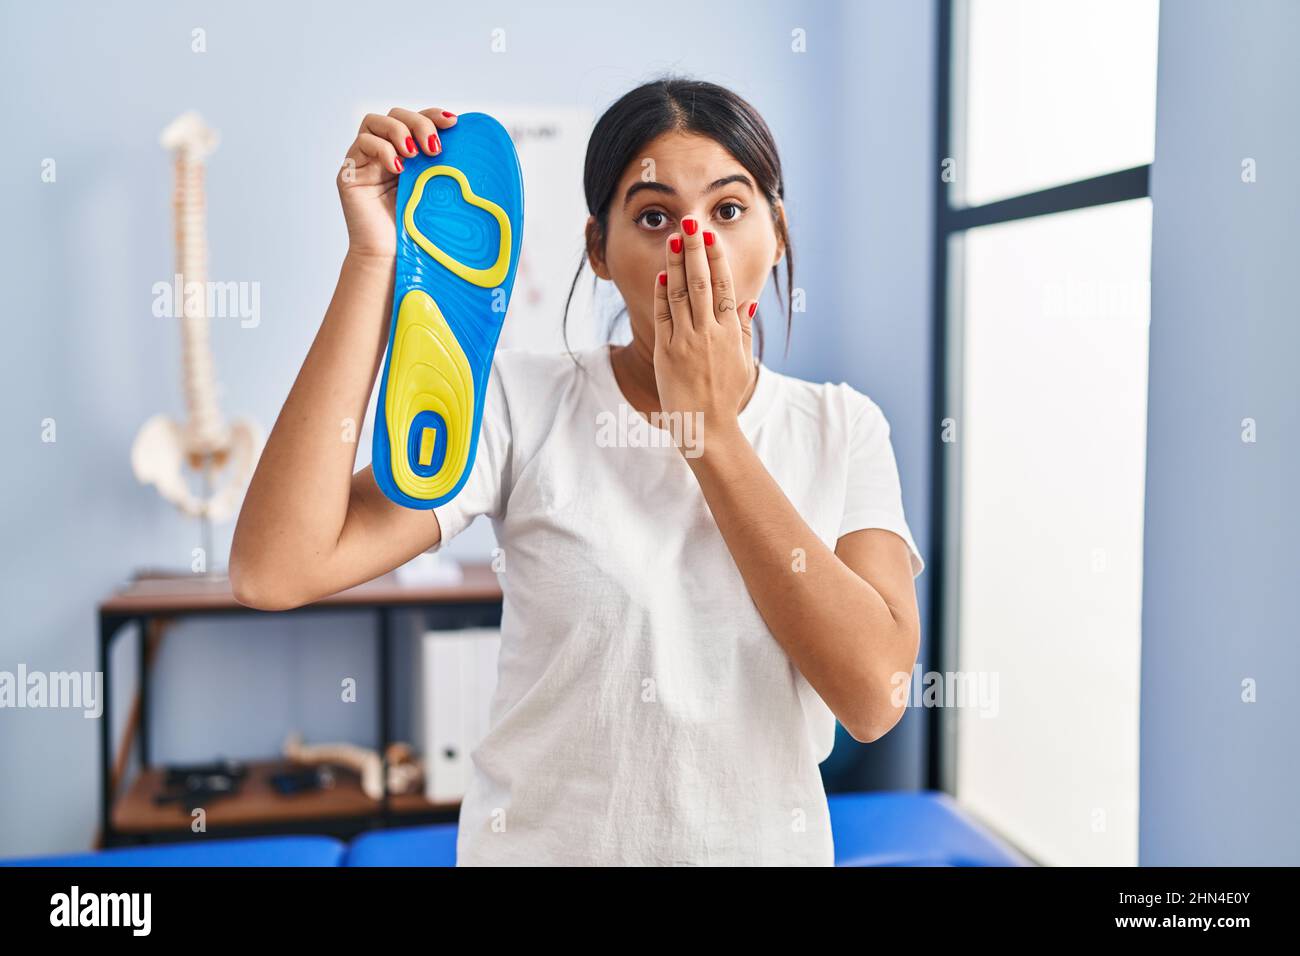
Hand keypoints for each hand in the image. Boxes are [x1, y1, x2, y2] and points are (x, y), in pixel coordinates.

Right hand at [336, 107, 458, 257]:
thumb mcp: (437, 194)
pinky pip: (362, 143)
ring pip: (374, 121)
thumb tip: (473, 149)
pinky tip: (398, 169)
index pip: (417, 120)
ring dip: (398, 130)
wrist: (393, 260)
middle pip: (396, 114)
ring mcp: (365, 161)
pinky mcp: (350, 173)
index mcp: (408, 156)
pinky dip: (382, 150)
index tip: (454, 122)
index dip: (432, 115)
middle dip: (418, 123)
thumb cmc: (417, 233)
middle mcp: (385, 154)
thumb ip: (444, 170)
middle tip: (434, 147)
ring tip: (415, 154)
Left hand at [651, 215, 758, 452]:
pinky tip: (661, 275)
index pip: (723, 286)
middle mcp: (710, 332)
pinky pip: (663, 316)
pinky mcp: (667, 352)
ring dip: (675, 264)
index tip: (709, 236)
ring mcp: (687, 341)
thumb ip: (744, 330)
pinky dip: (661, 294)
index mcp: (731, 332)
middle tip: (689, 223)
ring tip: (673, 239)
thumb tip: (749, 304)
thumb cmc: (725, 395)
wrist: (706, 426)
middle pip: (701, 282)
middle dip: (694, 249)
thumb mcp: (743, 362)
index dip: (715, 258)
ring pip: (680, 294)